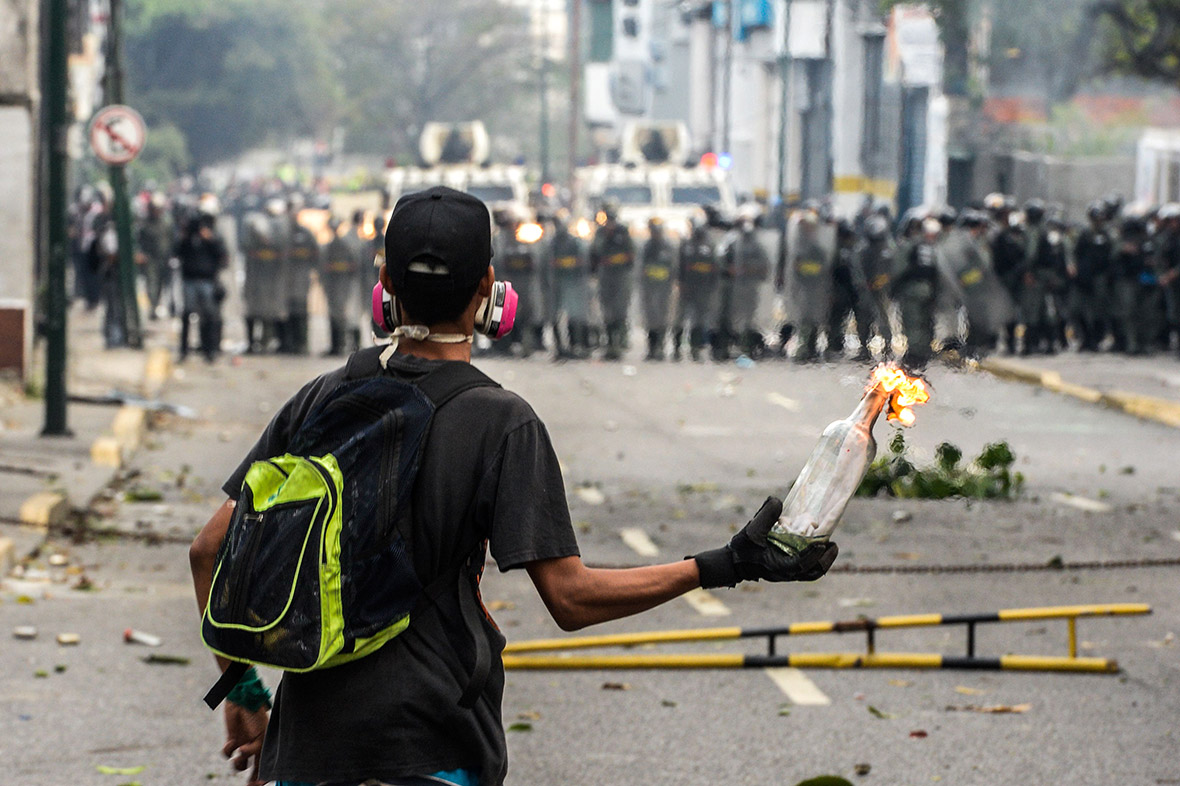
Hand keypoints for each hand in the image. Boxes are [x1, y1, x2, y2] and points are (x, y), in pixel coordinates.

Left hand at [223, 702, 268, 785]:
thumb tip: (256, 769)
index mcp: (267, 743)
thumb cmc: (255, 714)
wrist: (241, 698)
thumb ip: (257, 751)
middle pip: (255, 769)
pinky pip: (227, 753)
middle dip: (252, 779)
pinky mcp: (232, 739)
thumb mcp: (261, 734)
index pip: (268, 764)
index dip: (265, 776)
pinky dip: (228, 750)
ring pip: (239, 764)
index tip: (260, 784)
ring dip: (237, 763)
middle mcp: (256, 745)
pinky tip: (231, 742)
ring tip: (238, 756)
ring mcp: (244, 742)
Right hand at [693, 497, 838, 588]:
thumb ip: (765, 515)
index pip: (801, 565)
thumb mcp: (750, 530)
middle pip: (813, 572)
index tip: (822, 543)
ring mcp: (787, 573)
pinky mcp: (786, 569)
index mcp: (779, 567)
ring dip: (822, 560)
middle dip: (825, 559)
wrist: (732, 562)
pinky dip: (813, 559)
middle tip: (832, 544)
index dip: (813, 555)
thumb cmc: (742, 549)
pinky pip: (806, 568)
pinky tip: (815, 544)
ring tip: (829, 545)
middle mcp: (786, 573)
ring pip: (811, 572)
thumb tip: (778, 501)